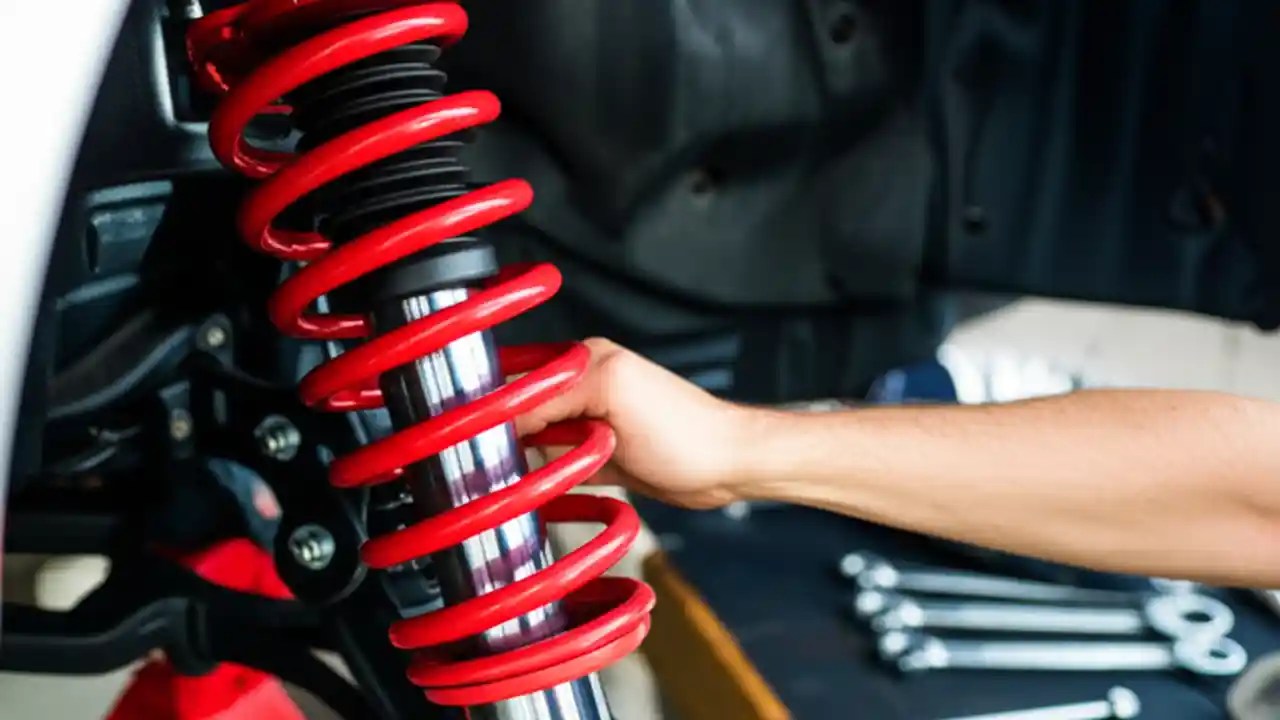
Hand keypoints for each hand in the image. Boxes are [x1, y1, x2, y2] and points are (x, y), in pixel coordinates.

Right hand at [515, 338, 748, 508]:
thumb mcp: (609, 397)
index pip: (520, 379)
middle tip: (506, 458)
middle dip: (514, 437)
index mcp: (586, 363)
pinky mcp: (602, 456)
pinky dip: (555, 477)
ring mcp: (594, 424)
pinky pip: (561, 466)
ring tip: (541, 471)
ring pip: (539, 444)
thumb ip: (552, 399)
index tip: (481, 435)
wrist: (726, 466)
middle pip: (524, 413)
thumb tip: (504, 417)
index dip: (498, 407)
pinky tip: (552, 486)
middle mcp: (586, 388)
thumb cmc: (684, 429)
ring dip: (538, 460)